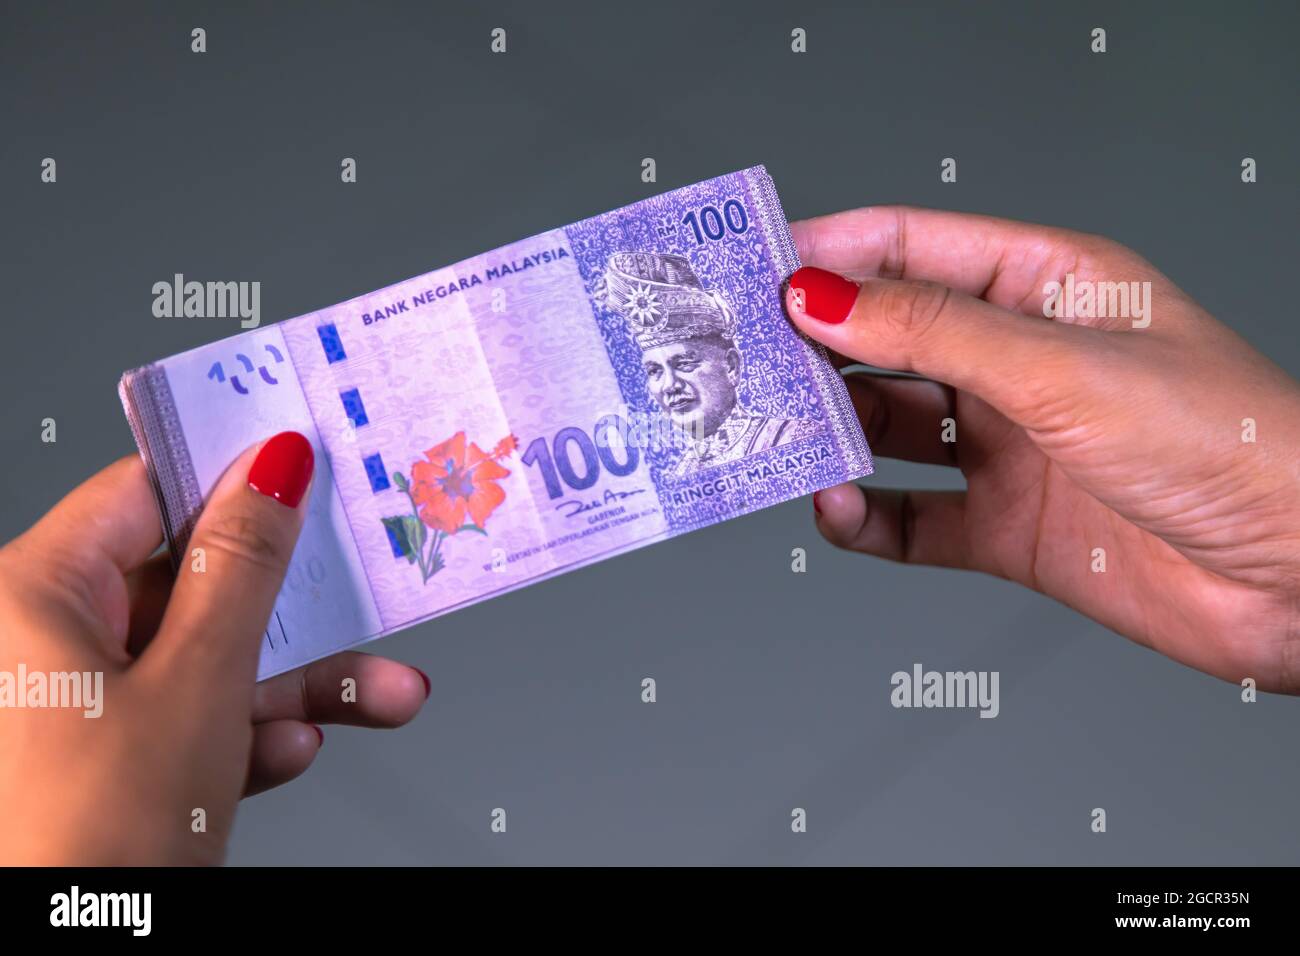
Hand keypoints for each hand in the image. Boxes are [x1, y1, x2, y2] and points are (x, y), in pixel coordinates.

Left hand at [0, 433, 428, 863]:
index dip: (233, 476)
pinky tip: (289, 749)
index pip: (146, 492)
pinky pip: (183, 721)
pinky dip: (242, 733)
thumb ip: (245, 566)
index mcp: (30, 595)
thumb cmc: (88, 838)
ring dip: (293, 683)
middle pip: (192, 586)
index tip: (307, 463)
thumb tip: (272, 467)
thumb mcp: (199, 683)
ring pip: (201, 662)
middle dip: (293, 611)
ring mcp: (67, 709)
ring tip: (379, 695)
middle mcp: (37, 643)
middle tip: (362, 589)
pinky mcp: (97, 764)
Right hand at [786, 207, 1299, 691]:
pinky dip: (865, 520)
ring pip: (888, 428)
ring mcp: (1010, 444)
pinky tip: (837, 511)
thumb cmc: (1224, 443)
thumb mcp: (1061, 368)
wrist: (1297, 578)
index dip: (830, 252)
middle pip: (888, 339)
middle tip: (741, 359)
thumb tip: (821, 297)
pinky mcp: (1007, 525)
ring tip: (779, 436)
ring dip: (832, 434)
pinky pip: (911, 519)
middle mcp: (1019, 362)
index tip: (754, 270)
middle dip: (816, 348)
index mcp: (1045, 287)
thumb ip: (932, 333)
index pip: (912, 248)